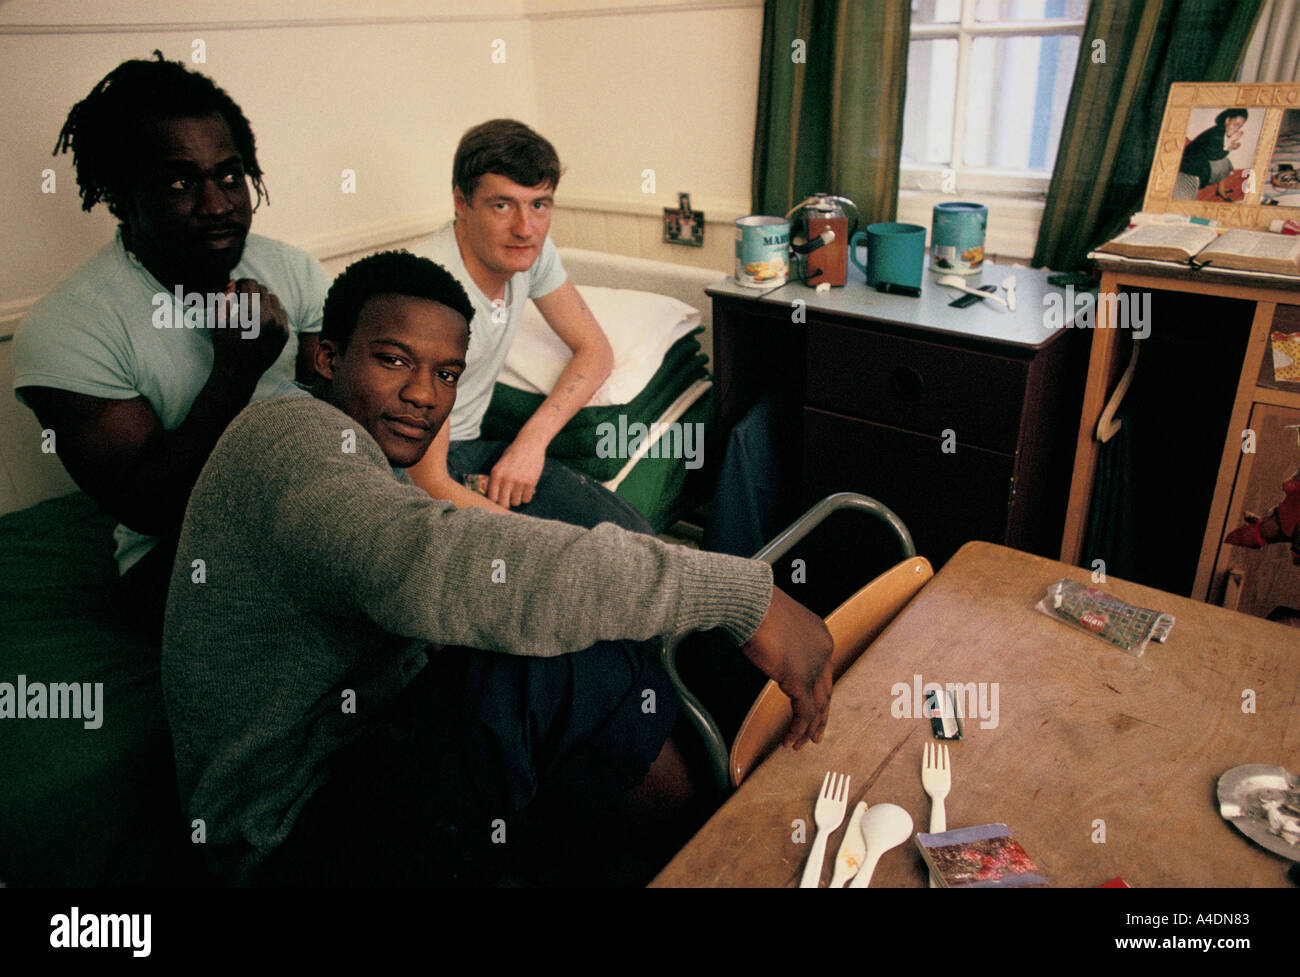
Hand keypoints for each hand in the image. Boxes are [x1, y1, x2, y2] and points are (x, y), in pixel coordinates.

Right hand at [210, 278, 288, 383]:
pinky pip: (281, 313)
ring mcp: (280, 326)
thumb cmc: (224, 344)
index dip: (241, 283)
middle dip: (251, 290)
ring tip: (250, 307)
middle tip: (241, 297)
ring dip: (263, 299)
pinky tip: (260, 317)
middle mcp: (270, 318)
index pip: (251, 283)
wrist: (239, 372)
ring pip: (274, 300)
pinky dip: (272, 311)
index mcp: (252, 313)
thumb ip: (224, 298)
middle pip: (263, 290)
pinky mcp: (285, 334)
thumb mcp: (218, 320)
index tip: (235, 288)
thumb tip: (232, 281)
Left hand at [487, 437, 546, 507]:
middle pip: (503, 503)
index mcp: (496, 474)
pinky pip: (527, 499)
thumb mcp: (500, 464)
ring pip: (516, 502)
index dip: (495, 502)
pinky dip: (526, 497)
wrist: (530, 444)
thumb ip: (496, 479)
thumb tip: (494, 497)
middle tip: (508, 499)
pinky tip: (526, 490)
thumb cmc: (513, 453)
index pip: (492, 498)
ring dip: (517, 499)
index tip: (499, 500)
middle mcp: (506, 479)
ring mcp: (519, 482)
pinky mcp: (531, 483)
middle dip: (506, 503)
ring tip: (518, 492)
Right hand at [740, 586, 832, 749]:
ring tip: (798, 745)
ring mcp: (814, 665)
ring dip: (808, 729)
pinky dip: (798, 729)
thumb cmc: (756, 605)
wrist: (752, 600)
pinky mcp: (800, 678)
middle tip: (815, 736)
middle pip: (826, 691)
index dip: (818, 694)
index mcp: (821, 636)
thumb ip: (780, 641)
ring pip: (818, 706)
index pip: (824, 672)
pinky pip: (804, 711)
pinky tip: (789, 741)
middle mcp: (824, 651)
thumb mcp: (775, 623)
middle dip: (820, 717)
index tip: (811, 709)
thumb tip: (769, 652)